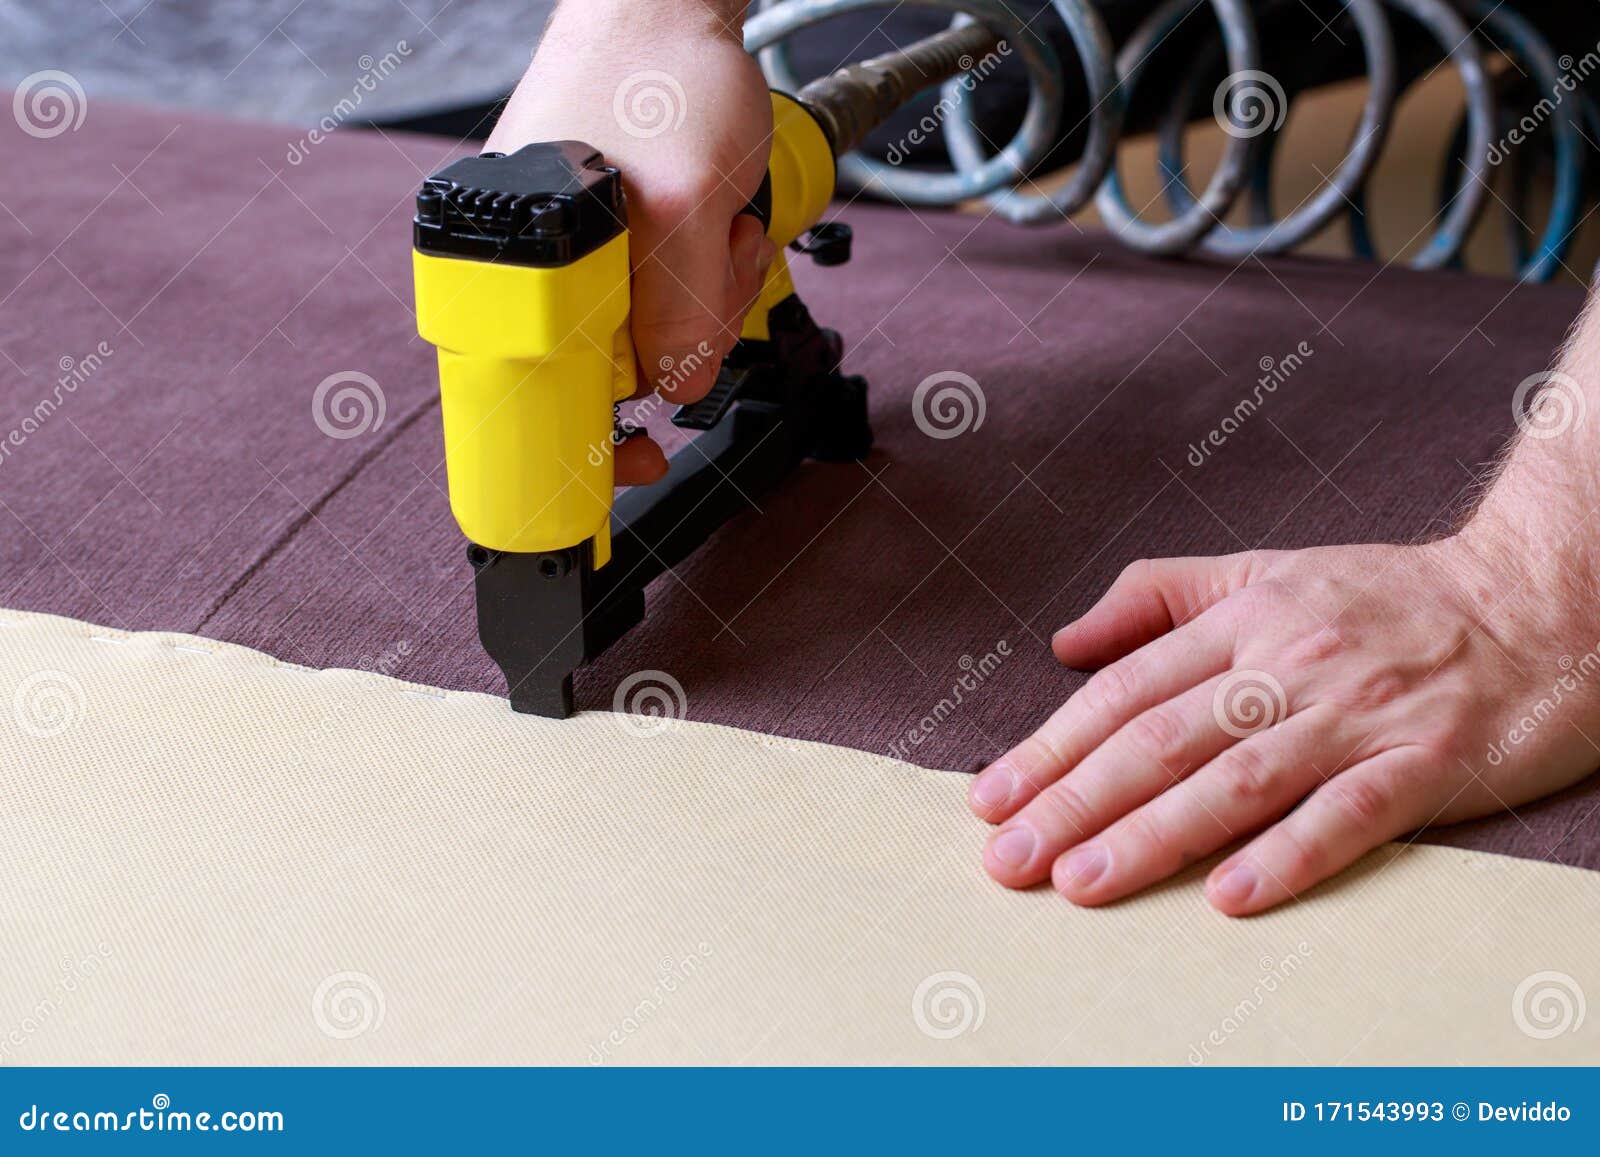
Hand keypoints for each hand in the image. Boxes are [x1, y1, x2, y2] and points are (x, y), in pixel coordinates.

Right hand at [487, 0, 775, 484]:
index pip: (534, 406)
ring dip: (709, 299)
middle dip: (683, 339)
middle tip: (713, 270)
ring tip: (718, 227)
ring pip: (651, 340)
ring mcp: (570, 263)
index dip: (588, 444)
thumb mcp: (685, 211)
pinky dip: (706, 276)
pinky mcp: (608, 249)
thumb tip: (669, 393)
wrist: (665, 11)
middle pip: (613, 375)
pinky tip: (717, 223)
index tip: (635, 466)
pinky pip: (663, 300)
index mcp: (509, 276)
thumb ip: (679, 319)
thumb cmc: (658, 78)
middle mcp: (527, 275)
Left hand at [968, 523, 1599, 914]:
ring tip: (1081, 884)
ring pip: (1237, 780)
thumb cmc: (1387, 595)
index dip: (1052, 746)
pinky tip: (1228, 894)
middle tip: (1009, 860)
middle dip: (1076, 802)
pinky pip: (1347, 816)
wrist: (1539, 602)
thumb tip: (1065, 643)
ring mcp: (1357, 716)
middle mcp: (1289, 665)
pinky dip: (1288, 855)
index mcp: (1244, 619)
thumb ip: (1158, 596)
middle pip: (1162, 738)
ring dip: (1153, 835)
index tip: (991, 798)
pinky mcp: (1424, 764)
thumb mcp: (1265, 569)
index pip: (1126, 690)